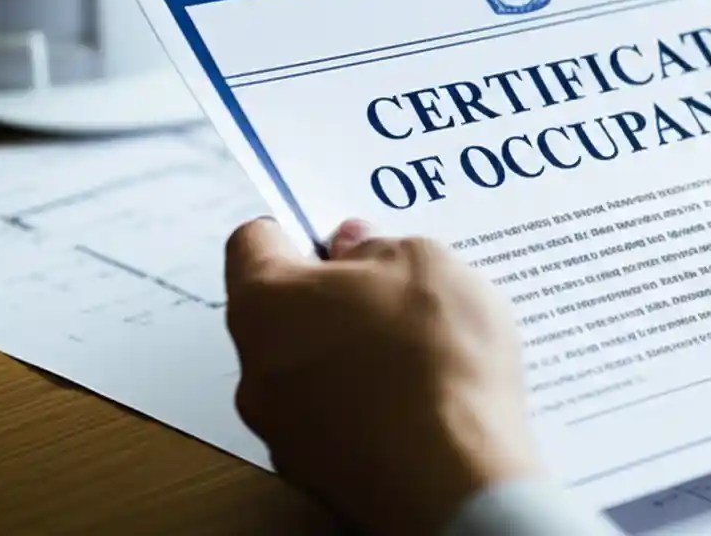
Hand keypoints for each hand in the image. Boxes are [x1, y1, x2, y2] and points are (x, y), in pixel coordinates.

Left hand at [224, 219, 540, 534]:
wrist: (456, 480)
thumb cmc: (436, 362)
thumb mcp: (427, 264)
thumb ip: (381, 245)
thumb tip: (359, 246)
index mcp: (266, 302)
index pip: (254, 242)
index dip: (302, 230)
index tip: (344, 235)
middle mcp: (256, 369)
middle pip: (285, 312)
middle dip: (337, 298)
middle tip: (400, 292)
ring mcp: (284, 431)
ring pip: (312, 371)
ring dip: (355, 356)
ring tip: (426, 354)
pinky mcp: (319, 476)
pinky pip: (340, 422)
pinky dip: (373, 408)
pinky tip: (426, 404)